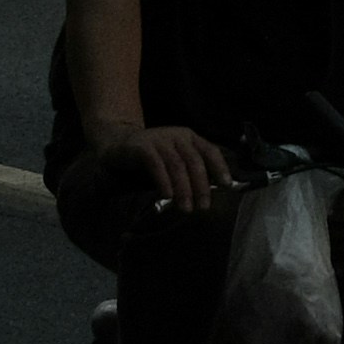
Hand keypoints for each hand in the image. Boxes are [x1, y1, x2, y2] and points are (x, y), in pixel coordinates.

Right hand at [100, 120, 233, 210]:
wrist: (117, 143)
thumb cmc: (150, 159)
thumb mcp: (173, 164)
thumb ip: (187, 174)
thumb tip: (206, 197)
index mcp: (190, 138)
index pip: (210, 150)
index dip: (220, 167)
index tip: (227, 185)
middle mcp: (178, 136)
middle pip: (195, 161)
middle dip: (201, 185)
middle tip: (203, 207)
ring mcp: (160, 139)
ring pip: (177, 164)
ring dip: (184, 188)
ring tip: (186, 208)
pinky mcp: (142, 146)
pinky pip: (156, 164)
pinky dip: (164, 181)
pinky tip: (167, 196)